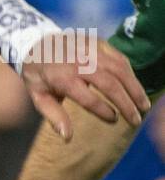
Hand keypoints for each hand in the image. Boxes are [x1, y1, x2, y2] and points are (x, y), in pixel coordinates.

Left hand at [19, 35, 147, 139]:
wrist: (36, 42)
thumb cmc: (38, 75)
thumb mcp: (38, 96)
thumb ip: (54, 116)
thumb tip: (67, 138)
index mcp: (62, 77)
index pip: (87, 98)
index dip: (102, 110)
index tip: (113, 120)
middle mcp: (79, 62)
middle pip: (109, 84)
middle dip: (125, 103)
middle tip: (136, 120)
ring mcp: (90, 50)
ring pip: (119, 69)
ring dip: (134, 89)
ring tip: (143, 106)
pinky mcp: (98, 43)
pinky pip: (119, 58)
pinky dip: (130, 73)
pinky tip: (135, 88)